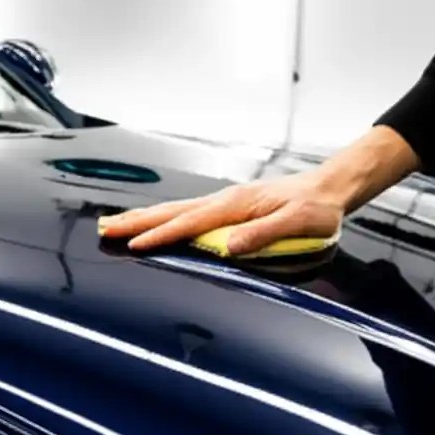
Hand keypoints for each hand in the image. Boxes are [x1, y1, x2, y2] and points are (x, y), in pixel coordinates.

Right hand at [99, 171, 348, 254]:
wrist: (330, 187)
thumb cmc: (317, 208)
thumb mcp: (299, 224)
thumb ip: (263, 234)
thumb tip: (230, 246)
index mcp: (236, 205)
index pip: (191, 223)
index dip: (162, 234)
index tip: (136, 244)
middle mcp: (225, 200)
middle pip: (172, 211)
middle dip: (137, 221)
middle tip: (105, 227)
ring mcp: (224, 202)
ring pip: (175, 210)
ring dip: (144, 217)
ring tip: (116, 223)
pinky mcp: (228, 207)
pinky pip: (187, 212)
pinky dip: (164, 216)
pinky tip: (154, 221)